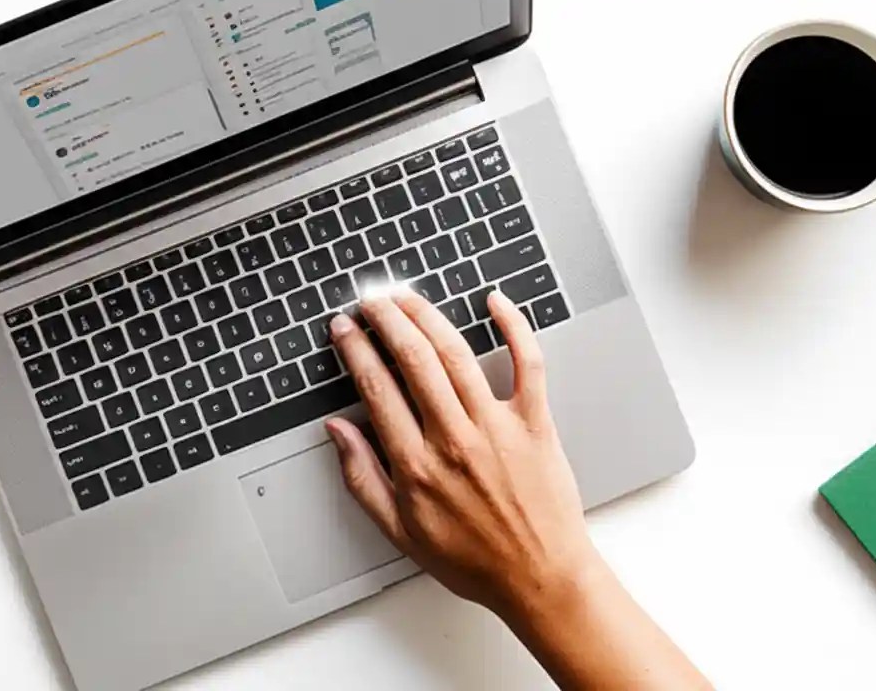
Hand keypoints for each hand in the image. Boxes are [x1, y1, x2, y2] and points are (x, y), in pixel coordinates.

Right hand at [325, 289, 595, 614]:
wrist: (538, 576)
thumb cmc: (473, 559)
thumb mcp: (399, 531)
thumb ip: (361, 478)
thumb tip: (337, 430)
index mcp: (416, 465)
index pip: (376, 388)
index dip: (355, 349)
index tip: (345, 328)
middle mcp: (454, 439)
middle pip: (412, 359)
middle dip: (386, 320)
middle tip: (372, 300)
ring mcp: (498, 427)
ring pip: (456, 354)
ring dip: (427, 316)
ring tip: (407, 298)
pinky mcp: (536, 423)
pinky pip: (529, 363)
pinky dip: (514, 327)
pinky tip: (496, 301)